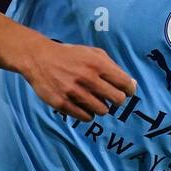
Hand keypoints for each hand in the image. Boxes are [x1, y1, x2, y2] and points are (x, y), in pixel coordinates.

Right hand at [16, 34, 135, 118]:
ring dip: (101, 107)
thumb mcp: (92, 53)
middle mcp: (87, 78)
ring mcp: (74, 92)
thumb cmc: (70, 56)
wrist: (39, 59)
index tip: (126, 91)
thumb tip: (131, 84)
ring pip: (102, 111)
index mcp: (97, 64)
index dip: (129, 90)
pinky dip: (88, 114)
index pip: (124, 83)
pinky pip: (86, 117)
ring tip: (94, 100)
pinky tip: (83, 105)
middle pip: (117, 100)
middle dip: (117, 100)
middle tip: (111, 97)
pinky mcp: (63, 103)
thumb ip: (112, 67)